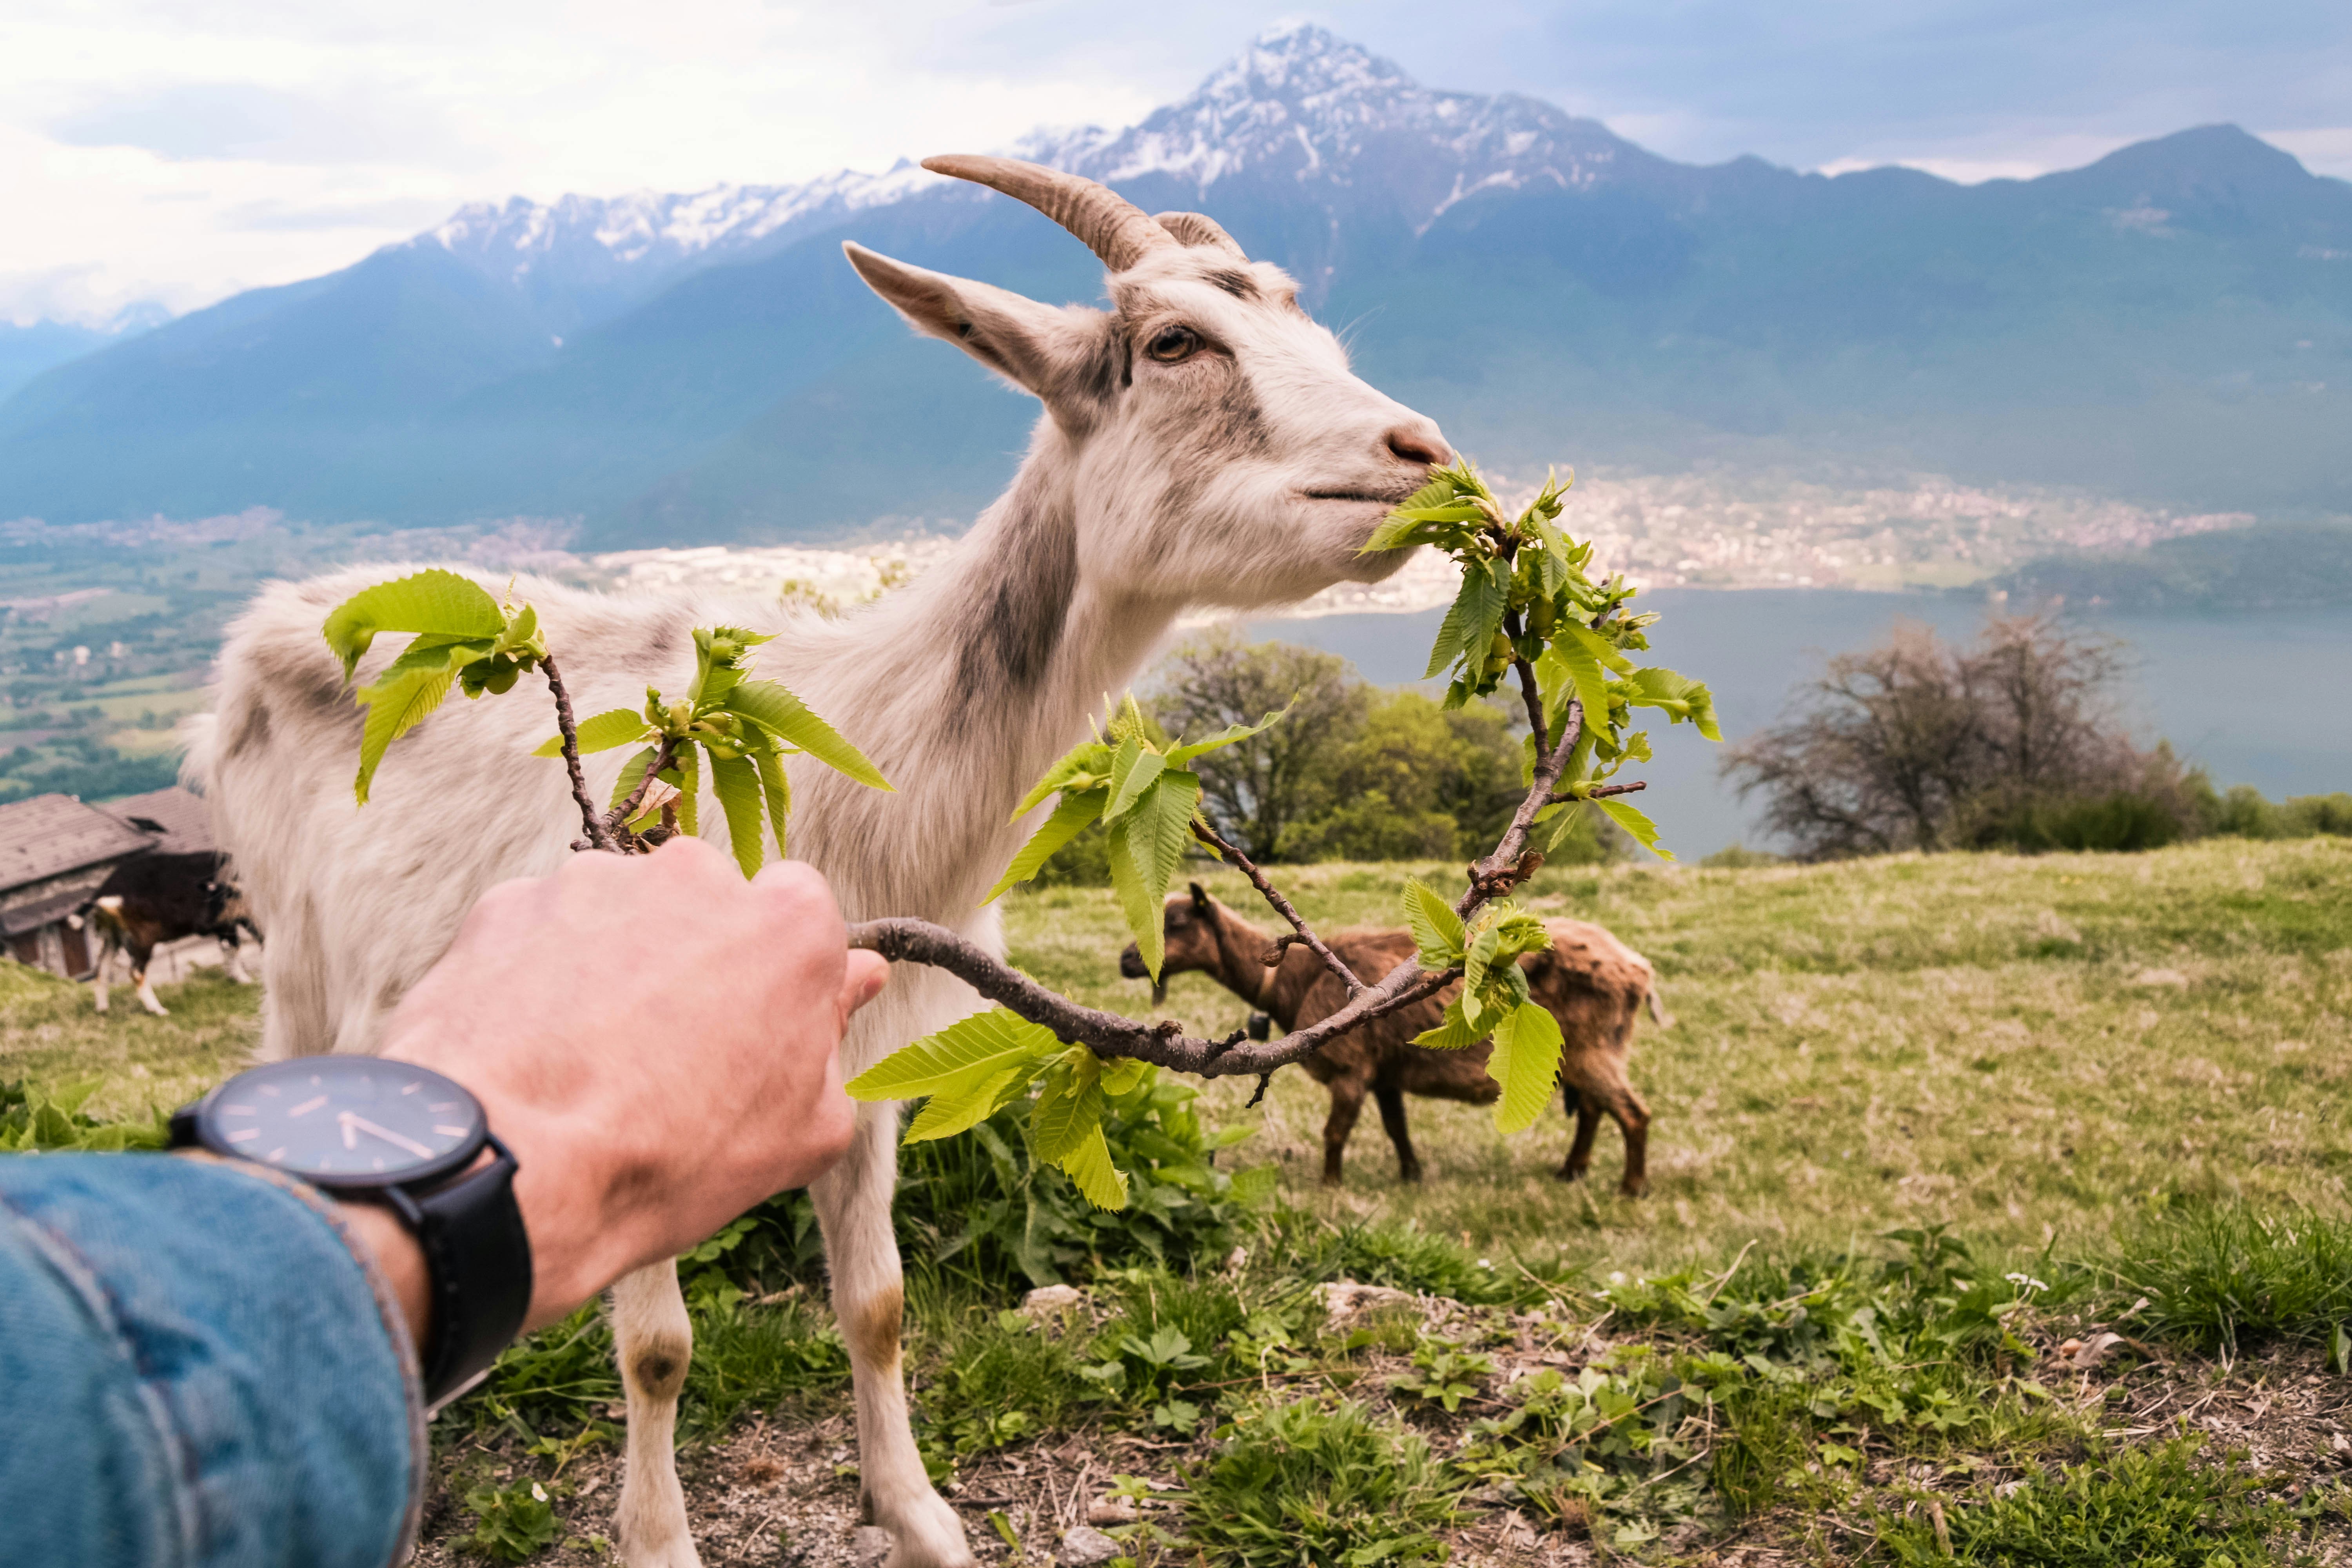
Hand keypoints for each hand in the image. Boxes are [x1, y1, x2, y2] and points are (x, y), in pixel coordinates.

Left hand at [359, 838, 881, 1329]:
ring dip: (617, 966)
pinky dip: (542, 974)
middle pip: (709, 904)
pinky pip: (543, 930)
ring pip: (622, 914)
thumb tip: (858, 976)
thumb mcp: (803, 1131)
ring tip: (590, 1058)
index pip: (802, 914)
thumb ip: (837, 1035)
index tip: (756, 1024)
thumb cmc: (673, 1158)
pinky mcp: (511, 901)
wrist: (511, 1169)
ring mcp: (597, 882)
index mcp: (790, 923)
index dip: (778, 974)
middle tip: (670, 1051)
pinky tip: (535, 1046)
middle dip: (697, 959)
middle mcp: (697, 875)